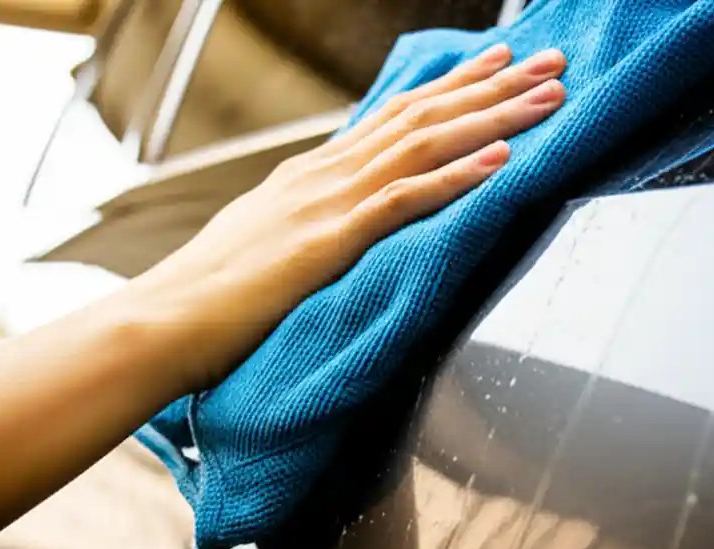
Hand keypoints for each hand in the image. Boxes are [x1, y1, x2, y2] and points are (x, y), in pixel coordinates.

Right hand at [124, 43, 567, 391]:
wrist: (162, 321)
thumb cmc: (208, 294)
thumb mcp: (262, 239)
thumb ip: (303, 219)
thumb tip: (329, 217)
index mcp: (310, 173)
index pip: (394, 116)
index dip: (451, 87)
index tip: (496, 63)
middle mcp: (324, 174)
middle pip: (422, 116)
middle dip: (492, 86)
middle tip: (551, 61)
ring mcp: (327, 202)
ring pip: (424, 144)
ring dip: (493, 117)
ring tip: (550, 96)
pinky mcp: (330, 241)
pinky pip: (404, 199)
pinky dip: (456, 175)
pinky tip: (503, 158)